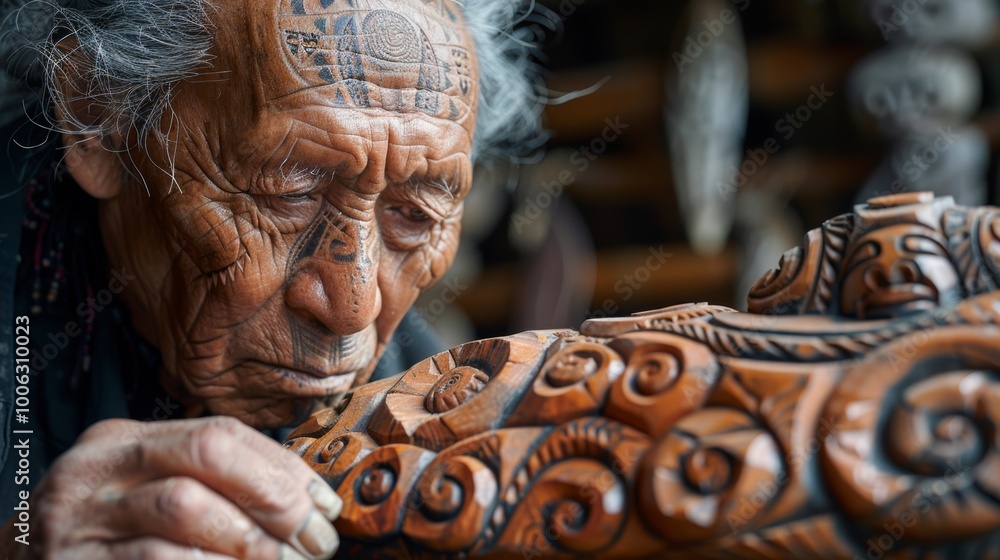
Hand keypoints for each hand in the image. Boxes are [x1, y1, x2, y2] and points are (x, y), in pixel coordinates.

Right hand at [7, 416, 340, 558]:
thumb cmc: (105, 541)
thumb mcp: (142, 495)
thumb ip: (207, 487)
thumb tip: (305, 502)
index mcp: (121, 441)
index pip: (220, 433)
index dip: (282, 468)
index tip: (325, 505)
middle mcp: (95, 471)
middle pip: (205, 456)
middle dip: (272, 496)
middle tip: (315, 540)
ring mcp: (77, 521)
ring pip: (183, 508)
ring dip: (250, 541)